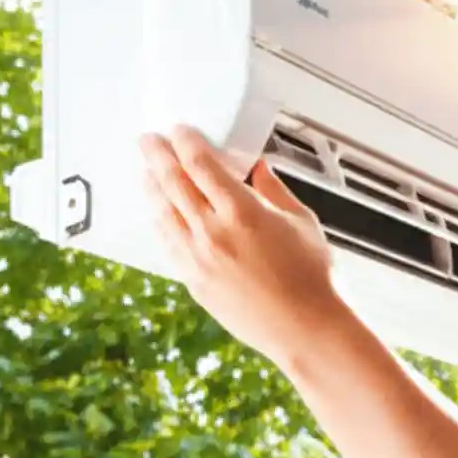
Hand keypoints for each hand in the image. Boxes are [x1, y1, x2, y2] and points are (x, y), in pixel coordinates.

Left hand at [139, 126, 345, 366]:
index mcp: (242, 211)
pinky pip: (166, 243)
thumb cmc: (311, 277)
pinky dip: (158, 222)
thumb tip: (258, 168)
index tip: (178, 130)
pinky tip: (158, 214)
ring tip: (146, 172)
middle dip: (156, 156)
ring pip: (162, 213)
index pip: (200, 164)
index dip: (184, 142)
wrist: (303, 328)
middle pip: (172, 182)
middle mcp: (213, 232)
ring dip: (151, 187)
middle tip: (148, 139)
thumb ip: (275, 190)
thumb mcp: (302, 221)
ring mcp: (198, 258)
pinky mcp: (193, 281)